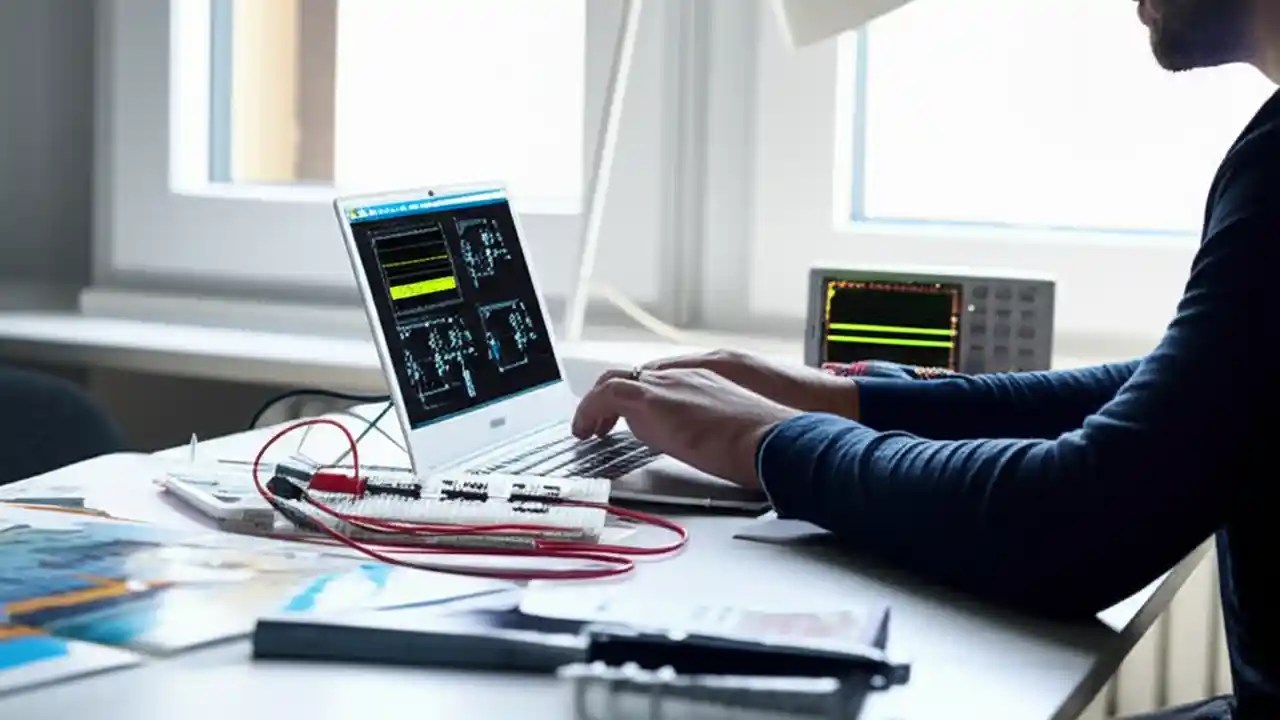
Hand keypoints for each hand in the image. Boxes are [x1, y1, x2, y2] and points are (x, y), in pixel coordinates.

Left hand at [595, 349, 858, 418]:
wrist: (769, 438)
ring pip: (615, 381)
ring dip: (597, 405)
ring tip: (587, 429)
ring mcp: (667, 383)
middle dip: (612, 398)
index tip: (629, 418)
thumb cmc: (763, 443)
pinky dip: (589, 410)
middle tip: (600, 422)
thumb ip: (717, 432)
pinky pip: (606, 395)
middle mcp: (684, 374)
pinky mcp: (651, 398)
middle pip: (634, 376)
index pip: (661, 381)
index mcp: (706, 379)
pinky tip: (584, 431)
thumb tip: (709, 450)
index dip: (640, 399)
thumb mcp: (735, 432)